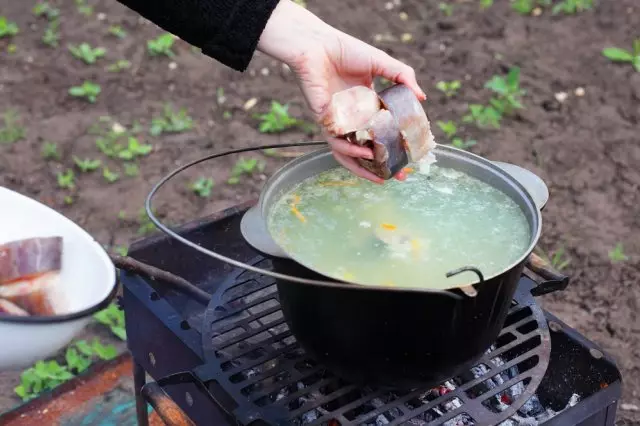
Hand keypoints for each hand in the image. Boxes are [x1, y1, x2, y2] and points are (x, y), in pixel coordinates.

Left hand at [257, 0, 424, 183]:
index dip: (394, 146)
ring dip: (364, 167)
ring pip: (347, 154)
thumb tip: (422, 97)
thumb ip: (402, 77)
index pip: (380, 133)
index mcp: (364, 107)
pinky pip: (336, 142)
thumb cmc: (346, 51)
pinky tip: (365, 154)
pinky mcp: (323, 121)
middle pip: (365, 149)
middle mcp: (350, 119)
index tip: (410, 156)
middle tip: (400, 177)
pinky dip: (350, 151)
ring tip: (381, 176)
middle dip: (382, 167)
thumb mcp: (381, 63)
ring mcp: (336, 122)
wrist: (318, 45)